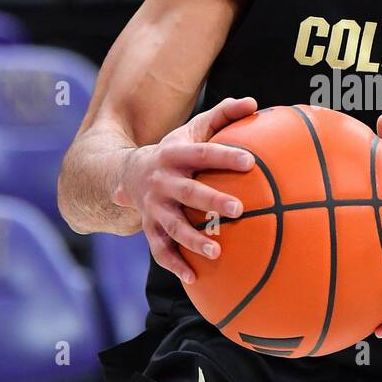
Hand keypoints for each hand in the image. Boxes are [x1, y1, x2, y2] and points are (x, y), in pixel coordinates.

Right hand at [116, 95, 257, 285]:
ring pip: (173, 226)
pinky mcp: (149, 228)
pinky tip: (194, 278)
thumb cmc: (175, 151)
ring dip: (193, 240)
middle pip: (187, 192)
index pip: (202, 153)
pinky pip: (160, 250)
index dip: (225, 157)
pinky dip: (175, 265)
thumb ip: (222, 115)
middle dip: (211, 201)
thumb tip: (253, 103)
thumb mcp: (192, 129)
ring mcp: (153, 208)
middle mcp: (162, 182)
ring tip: (217, 251)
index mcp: (174, 154)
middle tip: (239, 208)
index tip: (250, 162)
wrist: (127, 174)